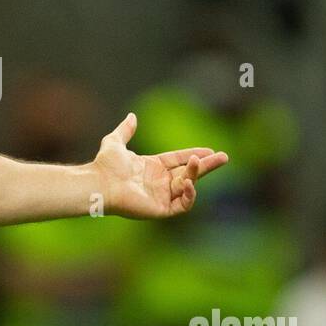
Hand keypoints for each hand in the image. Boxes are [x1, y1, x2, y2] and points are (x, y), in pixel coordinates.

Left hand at [92, 112, 227, 218]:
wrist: (100, 182)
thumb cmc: (105, 165)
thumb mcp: (115, 142)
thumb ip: (125, 130)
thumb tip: (132, 116)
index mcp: (152, 167)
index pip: (178, 160)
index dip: (193, 154)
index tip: (209, 150)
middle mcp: (159, 182)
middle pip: (189, 172)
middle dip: (207, 165)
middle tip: (224, 157)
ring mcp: (161, 196)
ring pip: (187, 186)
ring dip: (195, 174)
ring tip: (197, 162)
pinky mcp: (161, 209)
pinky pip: (182, 205)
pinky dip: (189, 195)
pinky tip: (189, 182)